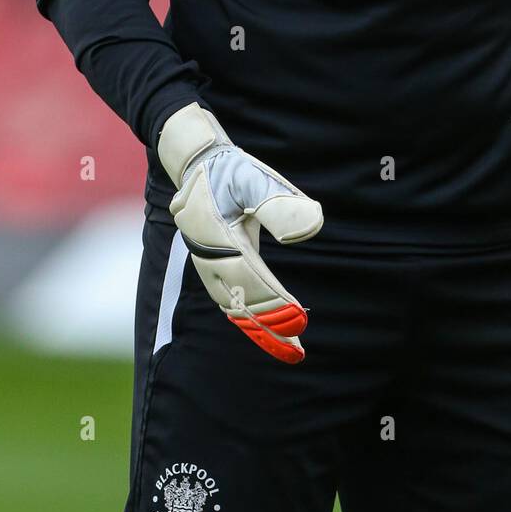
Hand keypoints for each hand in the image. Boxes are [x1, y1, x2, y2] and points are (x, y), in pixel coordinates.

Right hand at [157, 103, 322, 362]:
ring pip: (232, 305)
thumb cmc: (229, 169)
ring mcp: (208, 262)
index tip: (299, 320)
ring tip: (287, 348)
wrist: (196, 162)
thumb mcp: (254, 178)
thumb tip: (314, 225)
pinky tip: (265, 329)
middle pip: (240, 301)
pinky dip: (246, 317)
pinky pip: (227, 299)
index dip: (275, 303)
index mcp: (218, 236)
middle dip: (269, 327)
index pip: (251, 279)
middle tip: (298, 349)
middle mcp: (209, 255)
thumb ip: (279, 202)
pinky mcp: (212, 265)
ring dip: (258, 328)